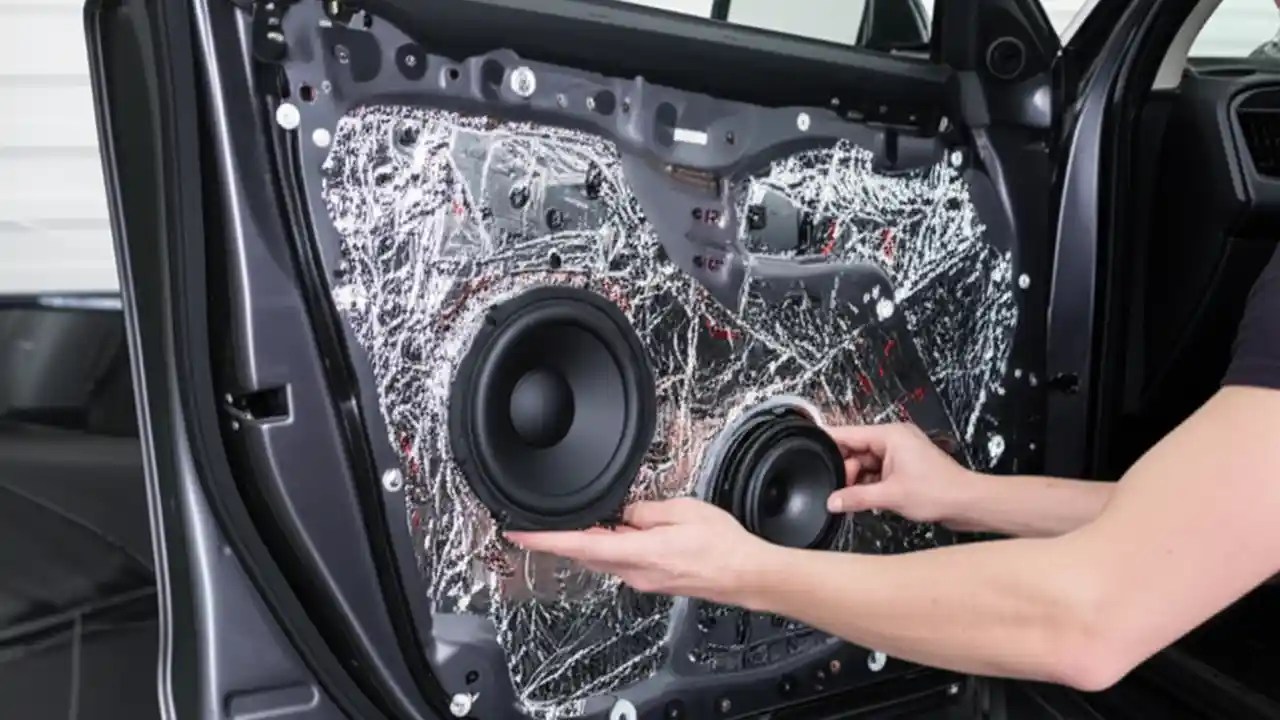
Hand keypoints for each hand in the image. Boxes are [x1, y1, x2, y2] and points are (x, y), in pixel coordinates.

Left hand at [505, 498, 776, 606]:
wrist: (746, 575)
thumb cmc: (723, 546)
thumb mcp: (683, 511)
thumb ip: (647, 510)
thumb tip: (626, 513)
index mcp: (638, 553)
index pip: (579, 546)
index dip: (545, 540)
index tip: (519, 535)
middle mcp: (635, 573)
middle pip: (587, 553)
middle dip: (563, 538)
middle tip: (539, 523)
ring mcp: (643, 580)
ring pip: (605, 557)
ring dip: (592, 541)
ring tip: (591, 520)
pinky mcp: (653, 581)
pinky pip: (623, 561)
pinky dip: (614, 546)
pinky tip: (622, 532)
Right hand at [826, 423, 974, 525]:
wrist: (968, 503)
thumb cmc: (938, 491)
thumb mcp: (890, 496)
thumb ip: (857, 498)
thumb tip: (832, 502)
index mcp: (890, 436)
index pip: (849, 434)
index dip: (829, 442)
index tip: (809, 448)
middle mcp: (894, 440)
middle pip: (856, 450)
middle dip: (846, 471)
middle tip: (836, 491)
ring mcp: (900, 454)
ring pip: (867, 464)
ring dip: (858, 481)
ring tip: (852, 500)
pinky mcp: (905, 468)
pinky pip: (878, 472)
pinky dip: (870, 485)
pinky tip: (865, 501)